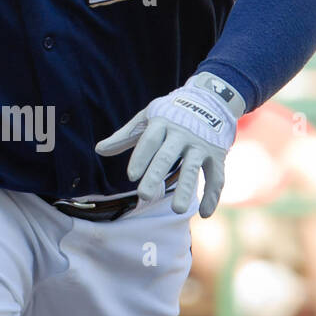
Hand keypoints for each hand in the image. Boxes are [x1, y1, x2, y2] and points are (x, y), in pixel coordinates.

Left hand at [95, 73, 243, 216]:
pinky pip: (216, 177)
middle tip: (144, 196)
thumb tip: (98, 150)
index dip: (141, 156)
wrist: (210, 100)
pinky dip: (212, 196)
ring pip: (193, 169)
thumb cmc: (171, 113)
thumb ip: (125, 136)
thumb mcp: (148, 118)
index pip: (149, 140)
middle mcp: (182, 134)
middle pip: (167, 156)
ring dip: (186, 190)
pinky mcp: (216, 155)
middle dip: (156, 175)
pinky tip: (204, 214)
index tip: (132, 175)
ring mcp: (201, 145)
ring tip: (176, 211)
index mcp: (163, 123)